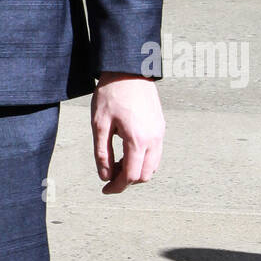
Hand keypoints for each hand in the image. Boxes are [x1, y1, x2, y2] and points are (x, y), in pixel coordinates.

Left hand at [91, 74, 164, 193]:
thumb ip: (102, 153)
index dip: (118, 187)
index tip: (105, 190)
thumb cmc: (111, 94)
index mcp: (138, 139)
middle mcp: (154, 139)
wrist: (128, 69)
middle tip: (109, 175)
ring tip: (117, 162)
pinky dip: (143, 160)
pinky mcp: (160, 126)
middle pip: (145, 175)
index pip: (131, 176)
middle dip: (127, 180)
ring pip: (153, 166)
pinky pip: (156, 153)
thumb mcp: (99, 124)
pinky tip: (127, 152)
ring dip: (136, 170)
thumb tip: (105, 177)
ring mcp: (160, 133)